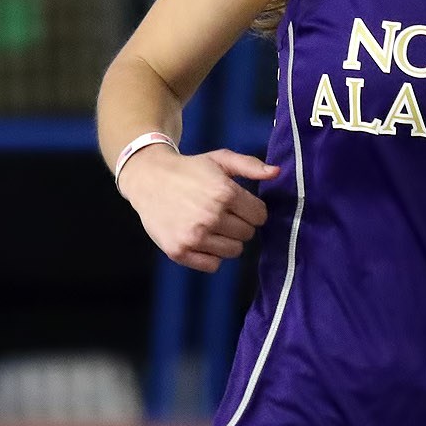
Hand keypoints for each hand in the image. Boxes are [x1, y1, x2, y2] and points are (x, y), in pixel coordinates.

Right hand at [119, 147, 277, 271]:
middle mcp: (211, 216)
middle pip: (248, 234)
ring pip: (233, 251)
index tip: (238, 205)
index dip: (252, 210)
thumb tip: (277, 172)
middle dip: (239, 224)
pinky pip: (213, 265)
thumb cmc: (189, 169)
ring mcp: (194, 236)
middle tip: (222, 214)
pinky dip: (210, 255)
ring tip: (211, 225)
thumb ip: (250, 165)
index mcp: (225, 192)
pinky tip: (201, 239)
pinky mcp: (179, 251)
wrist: (149, 179)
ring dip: (227, 241)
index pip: (260, 216)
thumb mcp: (220, 159)